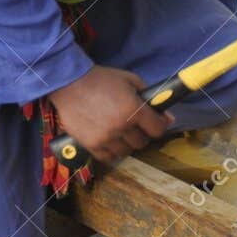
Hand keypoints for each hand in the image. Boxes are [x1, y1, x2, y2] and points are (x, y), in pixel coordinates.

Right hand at [48, 66, 173, 165]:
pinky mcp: (91, 145)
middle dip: (141, 133)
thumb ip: (149, 97)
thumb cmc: (101, 79)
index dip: (158, 125)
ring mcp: (105, 138)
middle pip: (142, 142)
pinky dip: (111, 151)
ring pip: (125, 152)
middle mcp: (121, 127)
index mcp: (134, 109)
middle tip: (134, 125)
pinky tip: (108, 140)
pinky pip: (108, 157)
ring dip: (126, 144)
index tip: (155, 122)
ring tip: (119, 133)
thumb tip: (166, 117)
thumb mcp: (130, 80)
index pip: (158, 130)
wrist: (69, 84)